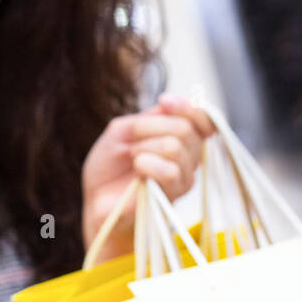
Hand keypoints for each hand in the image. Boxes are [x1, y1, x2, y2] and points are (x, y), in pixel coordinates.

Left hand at [80, 93, 215, 263]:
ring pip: (175, 147)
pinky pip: (171, 171)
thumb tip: (168, 103)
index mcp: (180, 138)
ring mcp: (184, 177)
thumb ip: (149, 116)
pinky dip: (148, 164)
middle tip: (130, 143)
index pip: (203, 118)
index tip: (164, 101)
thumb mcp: (123, 130)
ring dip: (143, 148)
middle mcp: (188, 157)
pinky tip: (138, 168)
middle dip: (149, 129)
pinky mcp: (173, 195)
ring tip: (132, 159)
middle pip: (184, 128)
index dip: (188, 106)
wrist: (98, 200)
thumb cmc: (109, 165)